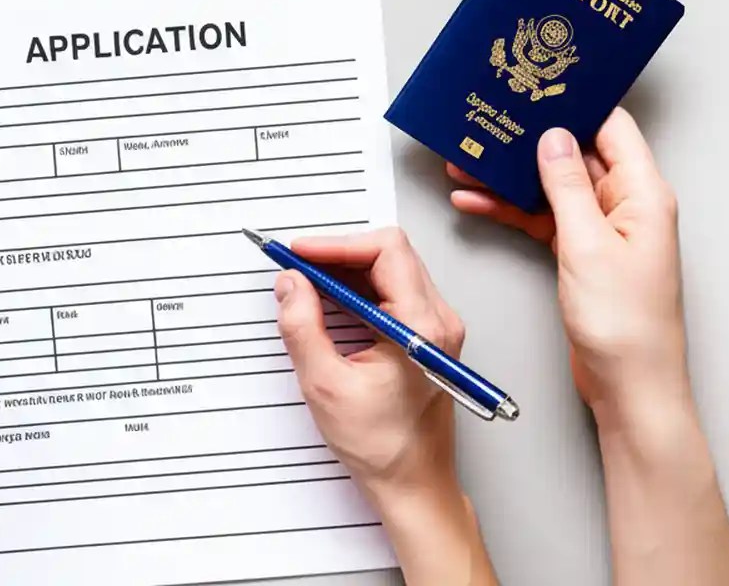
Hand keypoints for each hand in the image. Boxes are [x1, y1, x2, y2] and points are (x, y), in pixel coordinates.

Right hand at [276, 228, 496, 584]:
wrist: (413, 483)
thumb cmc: (383, 447)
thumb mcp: (326, 385)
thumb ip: (302, 327)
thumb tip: (290, 285)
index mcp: (422, 326)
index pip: (384, 251)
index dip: (335, 245)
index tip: (299, 253)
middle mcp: (438, 320)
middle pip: (389, 254)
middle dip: (338, 254)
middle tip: (297, 265)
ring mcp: (436, 328)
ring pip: (390, 271)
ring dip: (346, 271)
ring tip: (307, 284)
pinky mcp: (426, 337)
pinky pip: (392, 293)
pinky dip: (357, 289)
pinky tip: (329, 303)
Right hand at [447, 108, 687, 417]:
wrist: (626, 382)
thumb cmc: (627, 325)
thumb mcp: (589, 244)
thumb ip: (568, 187)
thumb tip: (554, 140)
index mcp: (643, 195)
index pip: (611, 129)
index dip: (577, 105)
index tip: (542, 89)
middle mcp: (625, 207)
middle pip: (574, 156)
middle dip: (530, 140)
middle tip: (494, 123)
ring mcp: (601, 230)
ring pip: (549, 188)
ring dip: (509, 177)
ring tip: (469, 161)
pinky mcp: (579, 253)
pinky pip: (539, 218)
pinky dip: (508, 209)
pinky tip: (477, 200)